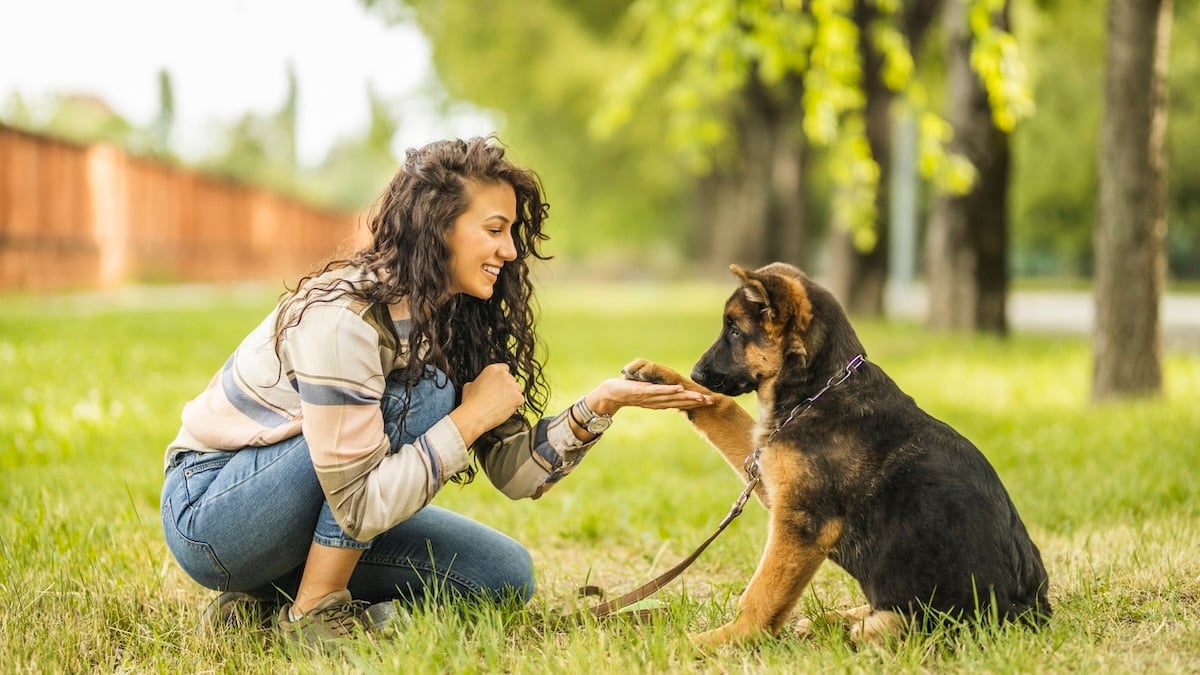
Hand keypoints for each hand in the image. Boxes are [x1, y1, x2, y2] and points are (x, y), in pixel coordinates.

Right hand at [450, 363, 523, 445]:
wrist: (474, 414)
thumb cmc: (471, 402)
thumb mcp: (469, 386)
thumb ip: (478, 381)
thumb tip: (478, 384)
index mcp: (493, 369)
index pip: (504, 368)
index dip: (502, 378)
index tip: (500, 384)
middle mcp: (504, 375)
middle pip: (512, 380)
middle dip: (508, 388)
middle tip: (500, 397)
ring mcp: (512, 386)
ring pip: (518, 390)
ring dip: (512, 396)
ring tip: (502, 404)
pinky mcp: (518, 397)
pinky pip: (520, 400)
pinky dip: (515, 405)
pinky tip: (505, 409)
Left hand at [584, 376, 712, 416]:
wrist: (611, 394)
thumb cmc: (629, 392)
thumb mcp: (647, 392)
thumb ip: (658, 392)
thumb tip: (668, 391)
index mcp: (660, 402)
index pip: (680, 402)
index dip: (694, 402)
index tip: (709, 401)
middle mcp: (658, 401)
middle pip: (680, 401)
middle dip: (696, 402)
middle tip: (712, 402)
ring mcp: (651, 397)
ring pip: (672, 397)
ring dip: (686, 397)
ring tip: (700, 397)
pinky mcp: (643, 392)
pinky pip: (658, 391)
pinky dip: (669, 390)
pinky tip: (679, 389)